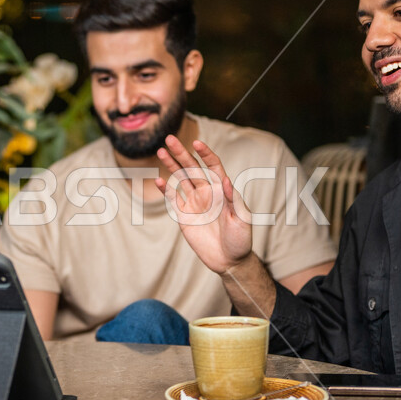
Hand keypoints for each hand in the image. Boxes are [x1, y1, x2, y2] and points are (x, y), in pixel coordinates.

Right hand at [155, 136, 252, 273]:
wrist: (229, 260)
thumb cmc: (241, 239)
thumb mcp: (242, 219)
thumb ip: (233, 200)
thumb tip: (226, 181)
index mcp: (222, 190)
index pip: (212, 166)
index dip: (205, 155)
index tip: (196, 143)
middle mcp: (207, 192)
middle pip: (192, 168)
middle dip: (181, 153)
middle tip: (169, 139)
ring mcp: (194, 203)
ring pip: (181, 179)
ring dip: (171, 166)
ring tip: (161, 152)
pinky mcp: (184, 216)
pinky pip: (173, 199)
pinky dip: (165, 190)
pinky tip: (158, 179)